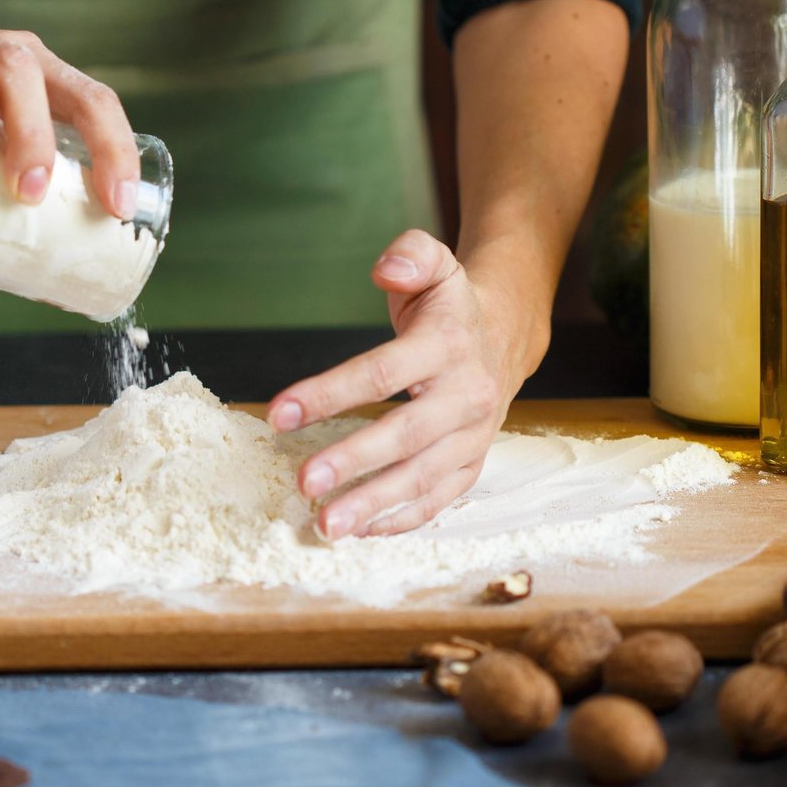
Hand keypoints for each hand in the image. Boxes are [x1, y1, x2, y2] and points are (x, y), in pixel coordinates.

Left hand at [266, 230, 543, 537]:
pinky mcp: (472, 464)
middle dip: (354, 461)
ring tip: (326, 525)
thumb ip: (411, 255)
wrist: (506, 336)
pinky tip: (361, 531)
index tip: (280, 413)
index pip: (384, 372)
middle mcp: (466, 395)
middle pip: (406, 434)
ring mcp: (473, 436)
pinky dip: (402, 519)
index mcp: (448, 345)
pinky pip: (439, 499)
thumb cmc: (450, 306)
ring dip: (374, 504)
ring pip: (423, 477)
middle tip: (305, 482)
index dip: (330, 392)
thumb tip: (385, 269)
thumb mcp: (437, 263)